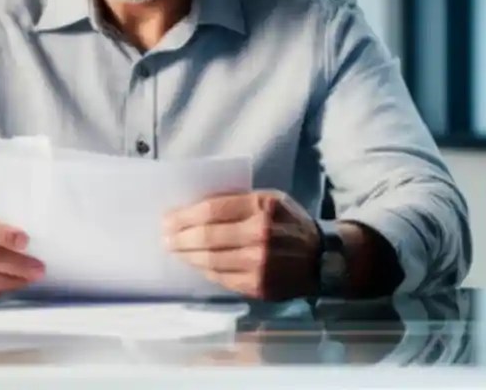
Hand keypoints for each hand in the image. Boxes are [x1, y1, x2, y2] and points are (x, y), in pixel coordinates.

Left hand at [163, 190, 321, 299]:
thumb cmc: (289, 223)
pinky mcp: (257, 286)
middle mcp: (260, 236)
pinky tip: (195, 263)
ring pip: (210, 260)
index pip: (212, 210)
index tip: (167, 218)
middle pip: (206, 236)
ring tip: (175, 250)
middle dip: (179, 237)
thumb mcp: (270, 199)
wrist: (320, 258)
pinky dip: (204, 270)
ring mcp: (259, 264)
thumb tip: (193, 207)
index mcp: (262, 207)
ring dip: (187, 255)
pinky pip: (221, 277)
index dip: (184, 216)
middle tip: (165, 237)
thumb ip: (237, 201)